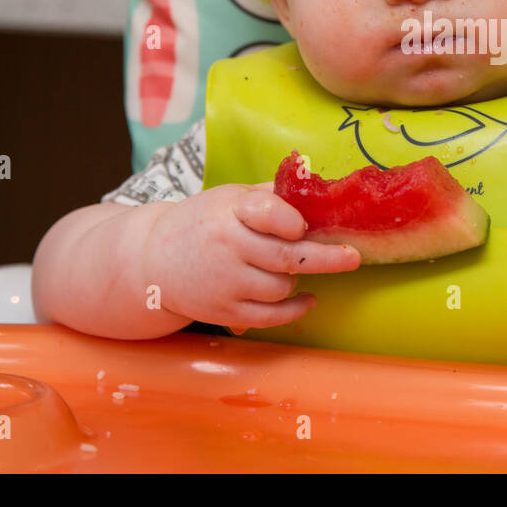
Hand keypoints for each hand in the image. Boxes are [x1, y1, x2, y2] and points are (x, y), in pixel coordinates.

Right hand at [143, 181, 360, 331]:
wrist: (153, 259)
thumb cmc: (204, 222)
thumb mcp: (231, 197)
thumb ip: (272, 195)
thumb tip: (321, 189)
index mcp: (229, 210)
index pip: (267, 213)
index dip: (292, 221)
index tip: (304, 226)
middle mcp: (227, 246)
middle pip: (287, 257)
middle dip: (326, 258)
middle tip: (352, 257)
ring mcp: (224, 282)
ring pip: (282, 287)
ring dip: (297, 279)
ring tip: (295, 269)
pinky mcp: (224, 311)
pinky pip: (271, 317)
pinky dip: (295, 309)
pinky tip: (307, 299)